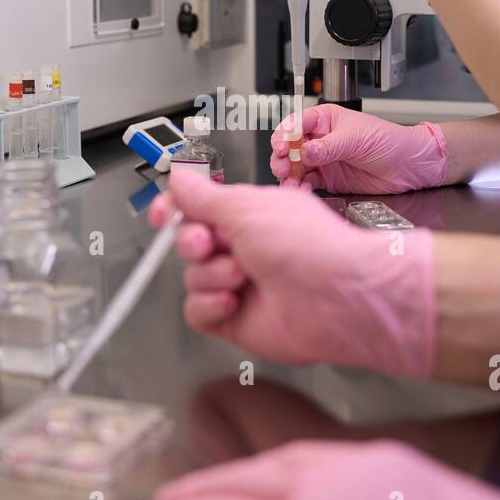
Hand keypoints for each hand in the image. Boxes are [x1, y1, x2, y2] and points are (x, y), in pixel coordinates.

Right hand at [150, 172, 436, 377]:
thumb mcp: (246, 206)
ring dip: (210, 274)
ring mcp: (240, 285)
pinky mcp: (236, 321)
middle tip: (209, 243)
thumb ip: (204, 196)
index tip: (162, 214)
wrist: (338, 297)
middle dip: (192, 241)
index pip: (198, 208)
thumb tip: (178, 178)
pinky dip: (209, 306)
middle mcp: (245, 248)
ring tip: (242, 276)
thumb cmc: (306, 245)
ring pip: (192, 278)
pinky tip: (232, 302)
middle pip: (188, 242)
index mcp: (249, 214)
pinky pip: (197, 312)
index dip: (175, 209)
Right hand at [271, 103, 447, 193]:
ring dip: (289, 174)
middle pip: (291, 146)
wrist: (409, 165)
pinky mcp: (329, 179)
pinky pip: (308, 182)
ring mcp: (324, 160)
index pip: (297, 123)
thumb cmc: (388, 140)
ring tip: (289, 182)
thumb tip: (304, 152)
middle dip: (282, 157)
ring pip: (296, 166)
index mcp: (326, 119)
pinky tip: (302, 189)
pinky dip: (301, 186)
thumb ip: (328, 147)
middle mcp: (321, 139)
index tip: (281, 146)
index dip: (285, 134)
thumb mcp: (356, 138)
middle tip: (282, 167)